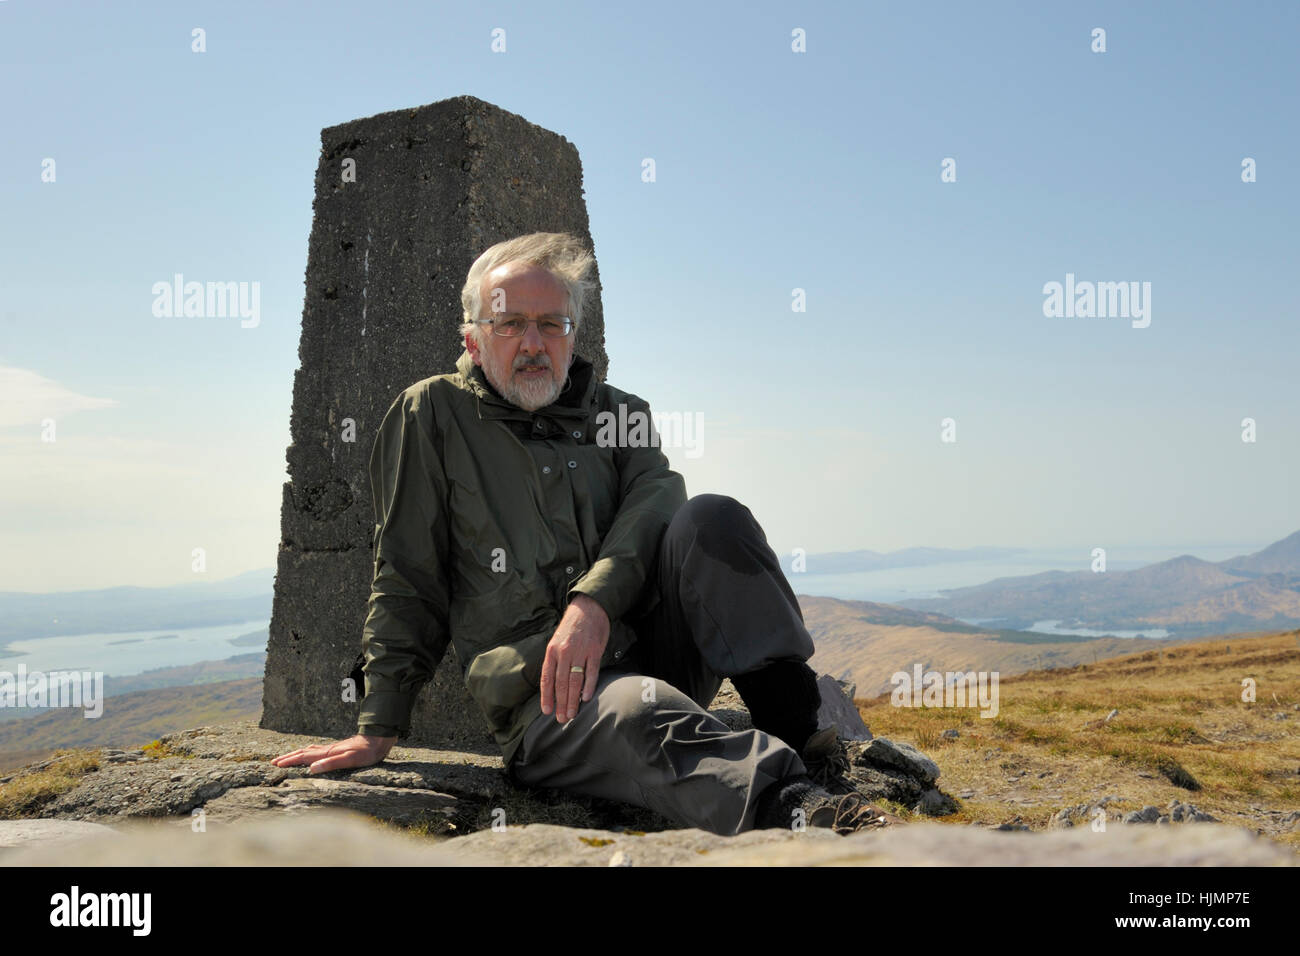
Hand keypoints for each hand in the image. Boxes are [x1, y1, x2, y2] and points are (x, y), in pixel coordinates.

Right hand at [270, 733, 396, 773]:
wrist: (379, 739)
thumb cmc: (367, 753)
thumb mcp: (351, 760)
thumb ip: (332, 764)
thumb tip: (312, 769)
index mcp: (328, 753)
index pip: (304, 757)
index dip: (290, 761)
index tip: (276, 764)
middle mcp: (327, 750)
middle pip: (303, 752)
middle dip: (288, 757)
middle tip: (274, 761)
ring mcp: (332, 748)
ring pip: (309, 750)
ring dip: (296, 754)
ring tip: (286, 757)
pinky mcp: (338, 749)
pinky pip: (317, 750)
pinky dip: (307, 752)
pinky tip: (309, 753)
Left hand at [540, 593, 609, 723]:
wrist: (589, 607)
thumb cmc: (572, 627)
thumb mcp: (557, 640)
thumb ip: (555, 660)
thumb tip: (553, 684)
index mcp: (552, 651)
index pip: (547, 678)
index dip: (546, 696)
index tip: (547, 711)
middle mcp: (564, 652)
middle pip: (561, 683)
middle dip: (561, 703)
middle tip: (562, 719)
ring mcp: (580, 651)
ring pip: (575, 680)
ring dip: (573, 699)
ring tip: (572, 714)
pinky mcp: (595, 650)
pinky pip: (591, 671)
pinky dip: (589, 685)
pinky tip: (586, 698)